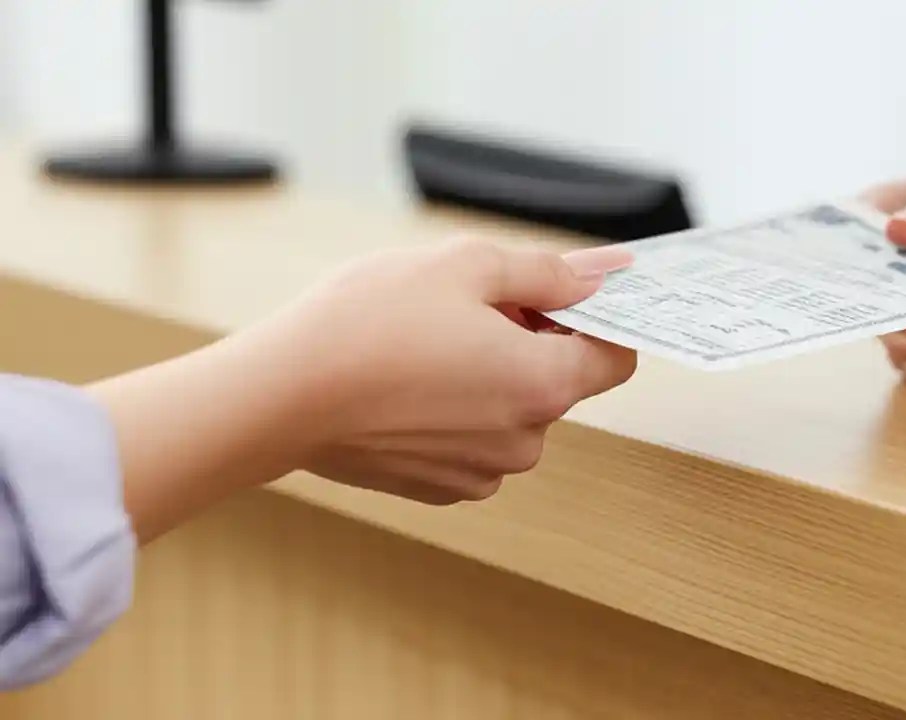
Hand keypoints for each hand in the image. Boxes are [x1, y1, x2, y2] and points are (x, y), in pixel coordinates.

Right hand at [284, 240, 636, 503]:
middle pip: (559, 381)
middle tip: (467, 308)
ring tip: (426, 346)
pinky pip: (475, 440)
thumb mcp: (465, 265)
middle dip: (530, 340)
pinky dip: (457, 411)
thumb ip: (548, 272)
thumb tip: (603, 275)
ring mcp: (483, 472)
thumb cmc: (367, 324)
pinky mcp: (442, 488)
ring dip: (491, 376)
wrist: (279, 395)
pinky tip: (407, 384)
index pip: (617, 357)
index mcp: (544, 384)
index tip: (559, 297)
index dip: (596, 320)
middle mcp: (525, 441)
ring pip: (514, 411)